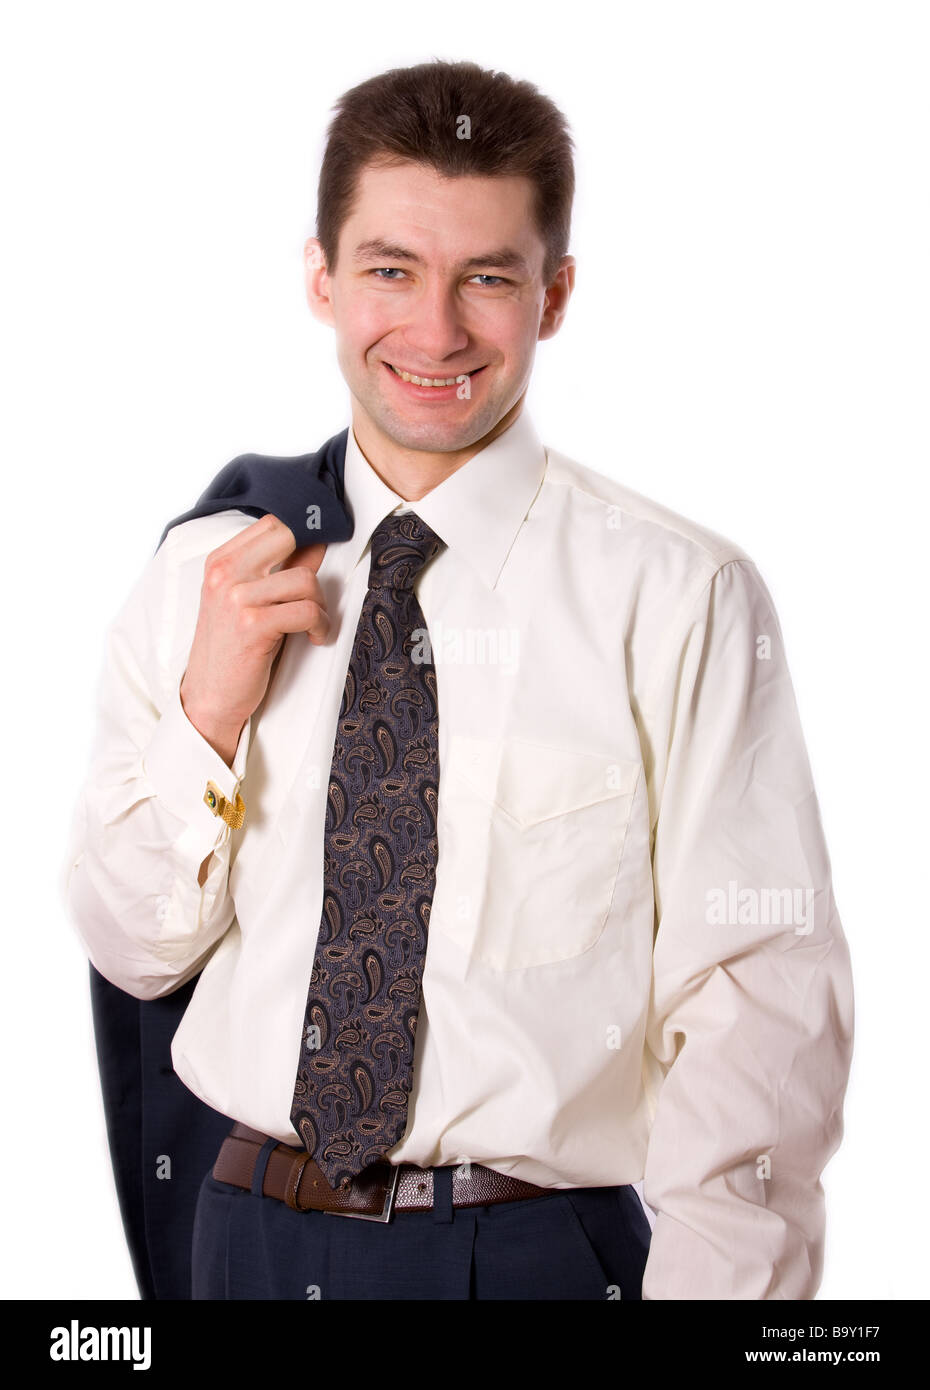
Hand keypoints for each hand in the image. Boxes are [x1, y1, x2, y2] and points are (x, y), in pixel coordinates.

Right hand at [179, 514, 329, 757]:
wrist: (210, 695)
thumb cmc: (231, 648)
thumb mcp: (247, 600)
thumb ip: (278, 569)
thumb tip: (316, 541)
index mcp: (220, 561)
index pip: (272, 523)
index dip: (303, 534)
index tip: (316, 556)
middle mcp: (224, 574)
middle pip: (289, 536)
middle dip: (313, 565)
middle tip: (314, 594)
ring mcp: (236, 598)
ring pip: (305, 579)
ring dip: (320, 605)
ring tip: (313, 624)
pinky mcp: (252, 625)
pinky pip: (306, 611)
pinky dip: (320, 626)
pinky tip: (314, 637)